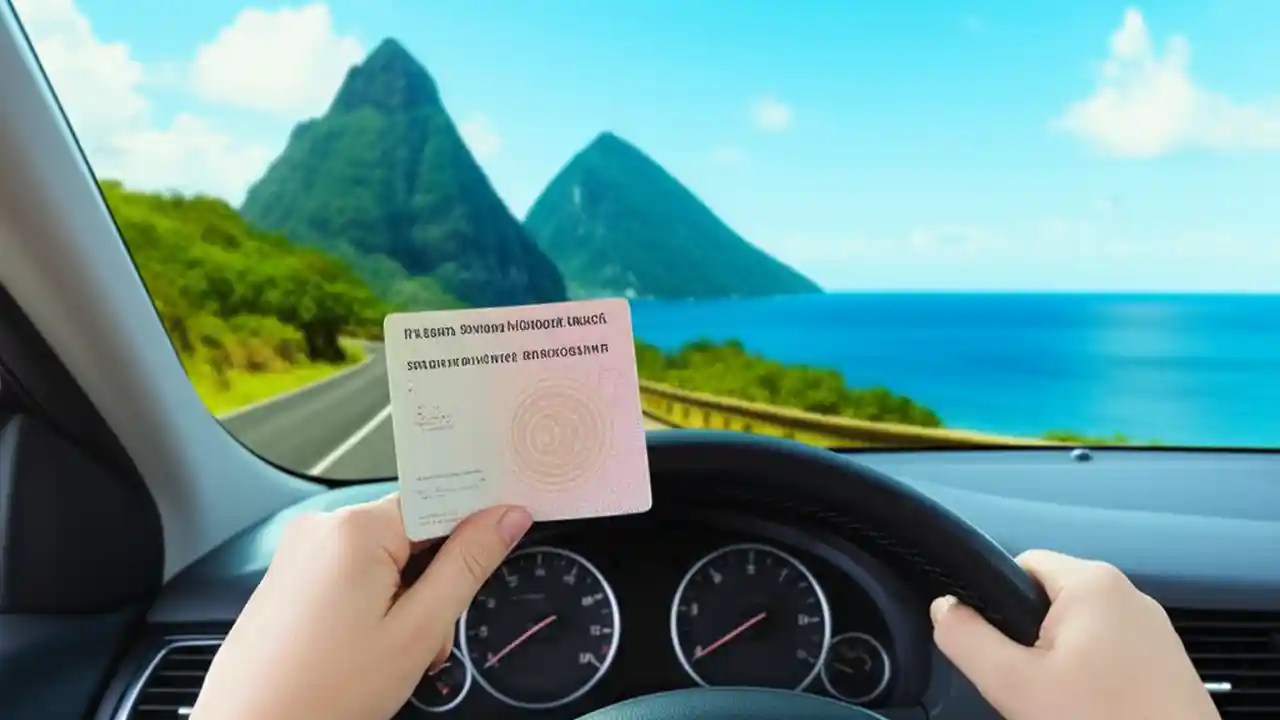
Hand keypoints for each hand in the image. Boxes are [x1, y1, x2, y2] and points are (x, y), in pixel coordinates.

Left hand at [191, 494, 531, 719]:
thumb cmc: (321, 695)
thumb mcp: (416, 631)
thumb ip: (467, 565)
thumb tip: (506, 516)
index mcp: (356, 528)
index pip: (440, 499)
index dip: (473, 528)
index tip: (497, 550)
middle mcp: (323, 527)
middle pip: (412, 533)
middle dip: (433, 581)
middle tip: (428, 640)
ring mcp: (300, 551)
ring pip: (384, 558)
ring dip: (405, 600)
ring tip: (392, 655)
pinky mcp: (289, 577)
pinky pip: (351, 573)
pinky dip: (373, 605)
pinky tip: (365, 649)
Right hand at [931, 550, 1219, 719]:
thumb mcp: (1014, 684)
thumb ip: (966, 638)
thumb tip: (943, 607)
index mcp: (1092, 581)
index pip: (1019, 565)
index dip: (996, 604)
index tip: (1002, 652)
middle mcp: (1128, 592)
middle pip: (1048, 599)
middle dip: (1030, 640)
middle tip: (1031, 687)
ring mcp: (1153, 627)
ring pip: (1077, 630)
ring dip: (1060, 661)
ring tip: (1063, 704)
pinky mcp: (1166, 660)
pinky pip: (1108, 651)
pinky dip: (1091, 676)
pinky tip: (1092, 709)